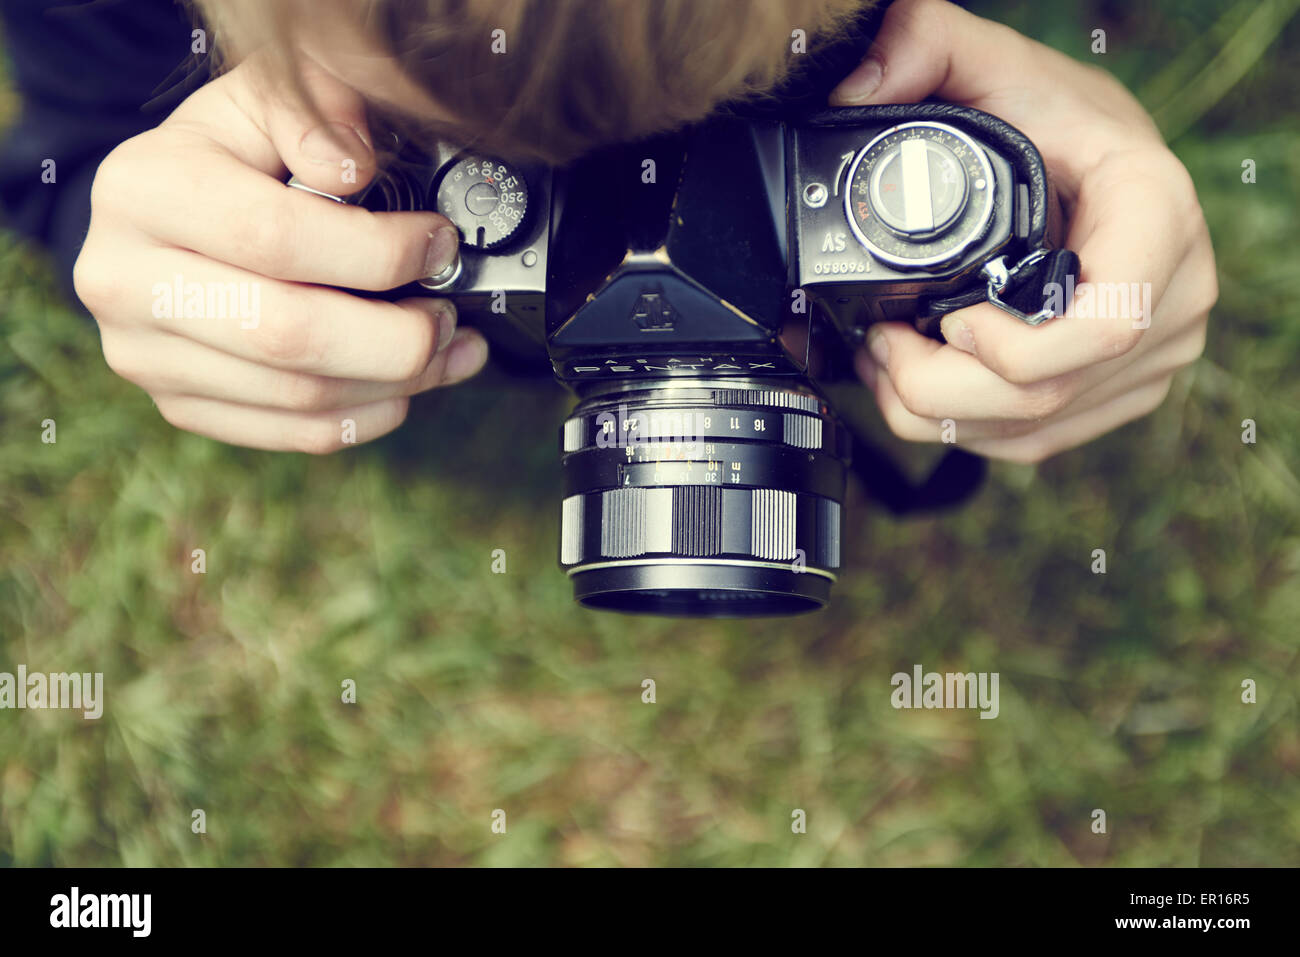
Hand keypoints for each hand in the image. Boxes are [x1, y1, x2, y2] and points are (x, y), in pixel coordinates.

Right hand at [73, 54, 486, 452]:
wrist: (159, 210)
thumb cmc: (229, 152)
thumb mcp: (267, 99)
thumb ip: (316, 114)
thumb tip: (353, 169)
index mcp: (145, 190)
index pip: (274, 238)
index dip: (375, 251)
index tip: (437, 244)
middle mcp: (126, 281)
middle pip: (287, 336)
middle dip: (396, 335)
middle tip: (448, 314)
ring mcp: (147, 356)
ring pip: (299, 396)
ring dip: (398, 381)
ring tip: (449, 349)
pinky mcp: (181, 405)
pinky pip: (291, 434)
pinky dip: (367, 417)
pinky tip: (407, 386)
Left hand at [830, 0, 1216, 463]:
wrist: (1100, 162)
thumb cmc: (1057, 118)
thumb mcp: (995, 63)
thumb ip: (923, 47)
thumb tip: (855, 88)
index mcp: (1156, 217)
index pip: (1104, 325)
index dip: (1009, 348)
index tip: (945, 319)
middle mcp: (1171, 297)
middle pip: (1048, 394)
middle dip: (938, 387)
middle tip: (881, 346)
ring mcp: (1151, 355)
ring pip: (1033, 428)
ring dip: (938, 411)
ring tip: (889, 359)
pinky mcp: (1120, 392)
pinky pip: (1034, 442)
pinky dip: (964, 428)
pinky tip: (926, 385)